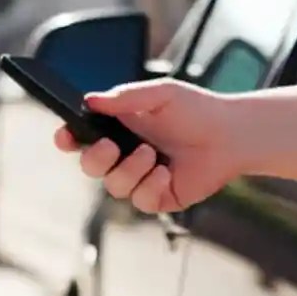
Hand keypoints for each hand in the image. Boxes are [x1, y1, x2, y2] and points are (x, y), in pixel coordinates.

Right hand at [53, 79, 242, 213]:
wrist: (231, 135)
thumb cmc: (197, 110)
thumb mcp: (161, 94)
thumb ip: (125, 97)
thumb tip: (90, 100)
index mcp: (119, 128)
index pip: (82, 137)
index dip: (67, 139)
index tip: (65, 136)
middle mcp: (126, 155)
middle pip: (90, 166)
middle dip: (96, 158)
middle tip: (113, 145)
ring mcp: (141, 178)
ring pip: (114, 186)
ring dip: (130, 169)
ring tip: (154, 154)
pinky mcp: (158, 198)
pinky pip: (140, 201)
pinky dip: (151, 186)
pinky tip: (166, 172)